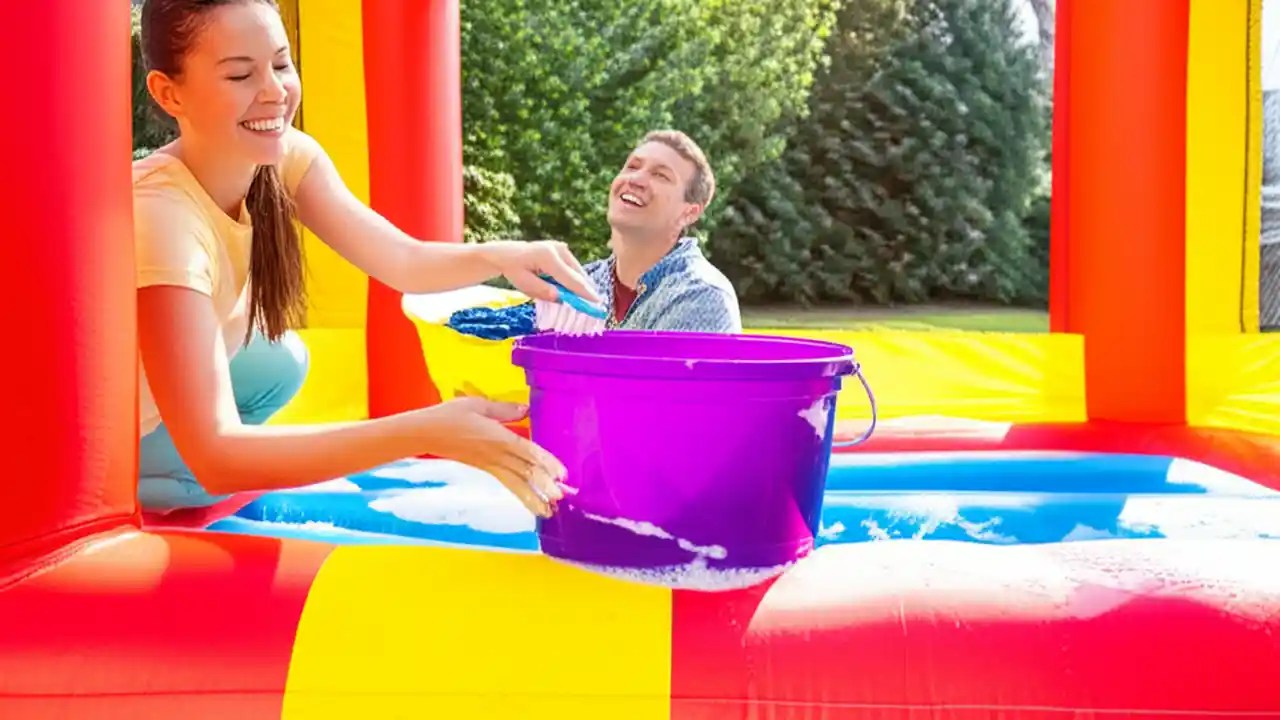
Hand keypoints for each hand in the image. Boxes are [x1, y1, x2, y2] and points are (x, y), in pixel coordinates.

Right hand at [415, 396, 565, 516]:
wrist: (425, 433)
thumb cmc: (450, 415)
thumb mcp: (478, 405)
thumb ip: (504, 409)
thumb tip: (526, 409)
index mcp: (498, 438)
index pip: (527, 451)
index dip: (545, 462)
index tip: (561, 474)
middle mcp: (496, 455)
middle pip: (524, 472)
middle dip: (543, 485)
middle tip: (560, 498)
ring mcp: (490, 464)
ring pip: (516, 483)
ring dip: (533, 497)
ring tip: (548, 511)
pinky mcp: (485, 469)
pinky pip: (507, 482)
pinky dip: (521, 493)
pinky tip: (531, 500)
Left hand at [479, 240, 601, 304]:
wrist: (508, 255)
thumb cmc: (515, 271)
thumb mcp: (525, 285)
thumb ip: (543, 291)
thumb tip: (561, 298)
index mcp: (548, 257)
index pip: (571, 279)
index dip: (584, 292)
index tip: (597, 302)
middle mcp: (558, 249)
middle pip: (577, 274)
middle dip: (586, 289)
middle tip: (594, 304)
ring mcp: (561, 247)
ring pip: (577, 270)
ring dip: (580, 284)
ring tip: (584, 298)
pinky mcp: (562, 249)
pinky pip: (572, 267)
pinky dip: (574, 277)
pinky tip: (572, 287)